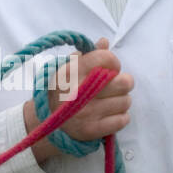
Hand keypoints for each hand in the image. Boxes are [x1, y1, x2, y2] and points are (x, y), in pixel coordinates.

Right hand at [22, 38, 132, 162]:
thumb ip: (88, 55)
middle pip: (123, 82)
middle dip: (124, 82)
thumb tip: (104, 42)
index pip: (106, 58)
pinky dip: (120, 117)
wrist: (48, 122)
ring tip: (110, 101)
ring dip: (121, 100)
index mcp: (70, 72)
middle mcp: (77, 92)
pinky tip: (110, 114)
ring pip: (125, 101)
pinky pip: (122, 120)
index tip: (111, 68)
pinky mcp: (91, 130)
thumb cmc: (64, 89)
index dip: (114, 62)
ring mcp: (85, 113)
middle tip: (116, 85)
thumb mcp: (69, 68)